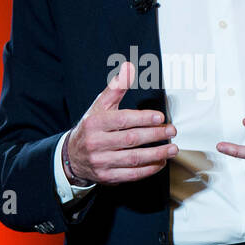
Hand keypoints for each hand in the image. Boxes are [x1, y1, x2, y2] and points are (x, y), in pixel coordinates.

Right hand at [66, 61, 177, 183]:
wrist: (72, 156)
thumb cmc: (91, 127)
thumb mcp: (99, 106)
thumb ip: (116, 88)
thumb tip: (128, 68)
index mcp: (95, 123)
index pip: (122, 120)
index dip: (142, 118)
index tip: (159, 117)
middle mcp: (96, 143)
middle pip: (131, 139)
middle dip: (154, 135)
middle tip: (171, 131)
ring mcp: (101, 162)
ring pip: (133, 159)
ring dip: (156, 154)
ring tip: (172, 148)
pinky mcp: (107, 176)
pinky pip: (131, 174)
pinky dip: (149, 169)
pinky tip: (160, 162)